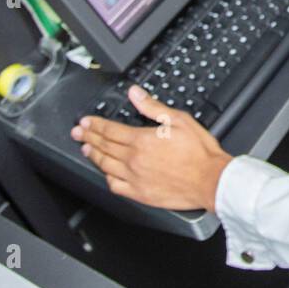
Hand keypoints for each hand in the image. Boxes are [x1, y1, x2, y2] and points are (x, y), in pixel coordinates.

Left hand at [72, 86, 232, 211]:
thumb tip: (135, 94)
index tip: (86, 122)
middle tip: (78, 133)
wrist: (210, 180)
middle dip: (88, 137)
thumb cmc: (199, 152)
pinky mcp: (140, 193)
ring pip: (106, 165)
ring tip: (87, 149)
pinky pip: (115, 186)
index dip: (95, 124)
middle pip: (104, 146)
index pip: (110, 129)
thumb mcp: (179, 120)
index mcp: (141, 140)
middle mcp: (133, 159)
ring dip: (94, 155)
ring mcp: (135, 178)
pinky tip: (106, 173)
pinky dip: (107, 177)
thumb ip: (153, 107)